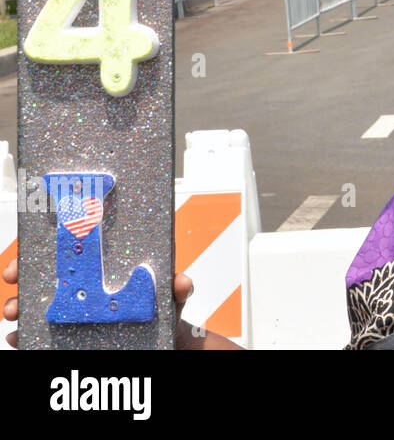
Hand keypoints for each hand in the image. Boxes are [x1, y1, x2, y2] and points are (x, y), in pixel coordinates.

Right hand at [2, 258, 234, 348]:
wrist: (165, 343)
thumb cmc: (164, 311)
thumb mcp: (172, 296)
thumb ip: (177, 289)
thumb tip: (181, 281)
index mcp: (107, 269)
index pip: (72, 251)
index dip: (47, 247)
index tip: (34, 246)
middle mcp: (86, 287)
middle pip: (45, 275)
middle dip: (22, 272)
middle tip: (14, 276)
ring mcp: (76, 311)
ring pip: (37, 305)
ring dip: (19, 306)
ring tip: (15, 312)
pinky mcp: (71, 336)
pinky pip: (43, 335)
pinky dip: (26, 336)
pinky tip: (19, 337)